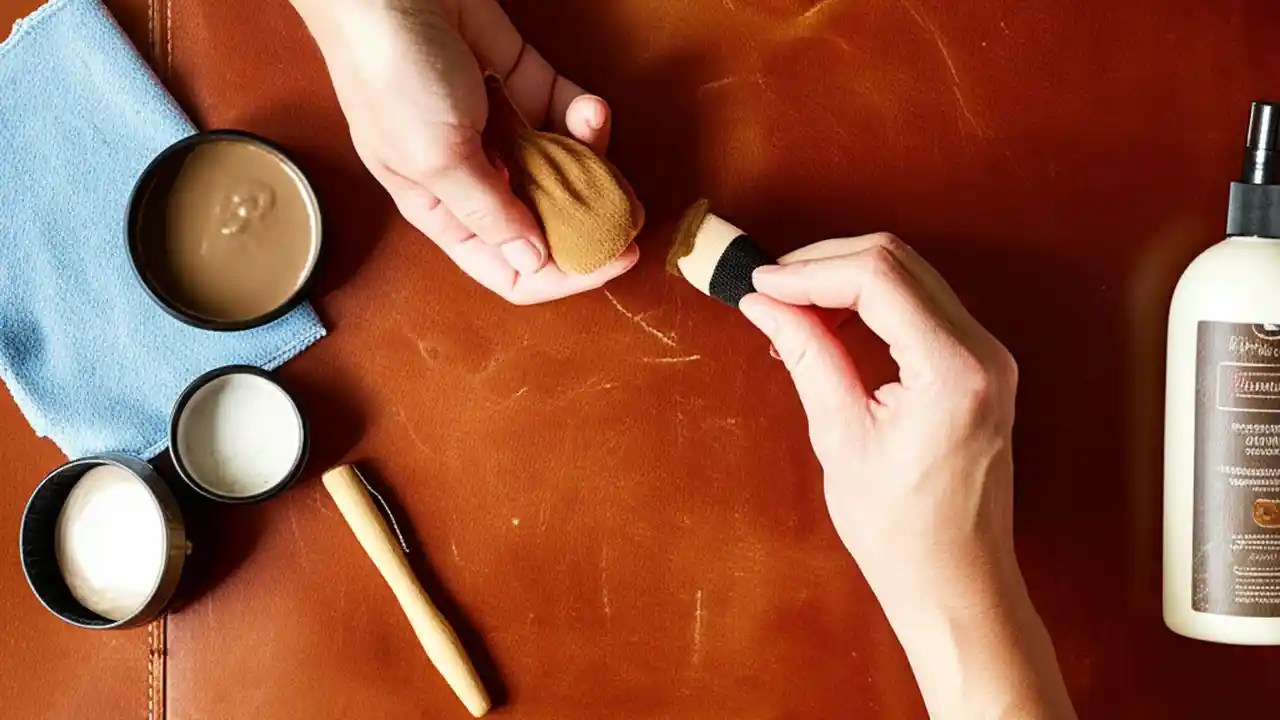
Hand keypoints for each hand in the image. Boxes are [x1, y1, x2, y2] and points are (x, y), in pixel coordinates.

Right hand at [292, 0, 638, 303]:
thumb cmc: (392, 72)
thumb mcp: (436, 158)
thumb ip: (487, 213)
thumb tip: (529, 264)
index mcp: (440, 206)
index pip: (506, 267)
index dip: (558, 274)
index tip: (610, 260)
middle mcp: (472, 174)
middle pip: (544, 220)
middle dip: (589, 214)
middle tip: (629, 207)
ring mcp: (497, 127)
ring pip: (563, 165)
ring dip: (591, 152)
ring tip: (592, 122)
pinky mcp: (517, 83)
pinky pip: (562, 113)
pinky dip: (581, 113)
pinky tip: (586, 103)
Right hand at [740, 233, 1017, 600]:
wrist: (956, 580)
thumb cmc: (902, 531)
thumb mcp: (840, 437)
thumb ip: (807, 356)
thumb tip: (764, 304)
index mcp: (953, 372)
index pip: (879, 278)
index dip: (810, 272)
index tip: (761, 284)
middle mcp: (983, 352)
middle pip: (897, 262)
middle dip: (825, 265)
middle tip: (769, 291)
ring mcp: (988, 356)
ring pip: (910, 274)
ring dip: (845, 280)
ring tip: (791, 312)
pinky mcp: (979, 365)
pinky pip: (921, 304)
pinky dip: (870, 302)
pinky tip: (828, 324)